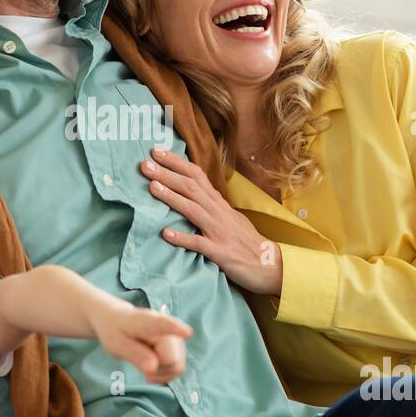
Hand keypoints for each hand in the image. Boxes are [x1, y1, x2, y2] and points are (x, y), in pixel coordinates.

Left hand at [91, 301, 192, 383]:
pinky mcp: (177, 347)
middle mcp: (167, 328)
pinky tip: (151, 369)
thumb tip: (152, 368)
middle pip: (173, 360)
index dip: (176, 329)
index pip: (164, 324)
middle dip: (158, 369)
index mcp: (148, 322)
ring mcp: (175, 338)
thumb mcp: (116, 343)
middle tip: (141, 365)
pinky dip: (164, 374)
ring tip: (143, 364)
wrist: (117, 320)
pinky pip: (177, 368)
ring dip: (160, 373)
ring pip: (177, 366)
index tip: (187, 332)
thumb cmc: (115, 330)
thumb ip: (134, 354)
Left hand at [140, 148, 282, 295]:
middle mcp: (219, 213)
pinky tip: (166, 234)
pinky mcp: (221, 252)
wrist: (270, 264)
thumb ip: (210, 205)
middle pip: (191, 187)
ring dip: (171, 197)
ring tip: (152, 187)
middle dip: (167, 174)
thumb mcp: (228, 217)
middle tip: (145, 165)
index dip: (176, 162)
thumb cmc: (246, 241)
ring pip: (193, 209)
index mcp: (219, 203)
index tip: (156, 151)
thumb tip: (189, 193)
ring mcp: (220, 232)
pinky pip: (199, 244)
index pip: (196, 175)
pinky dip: (182, 238)